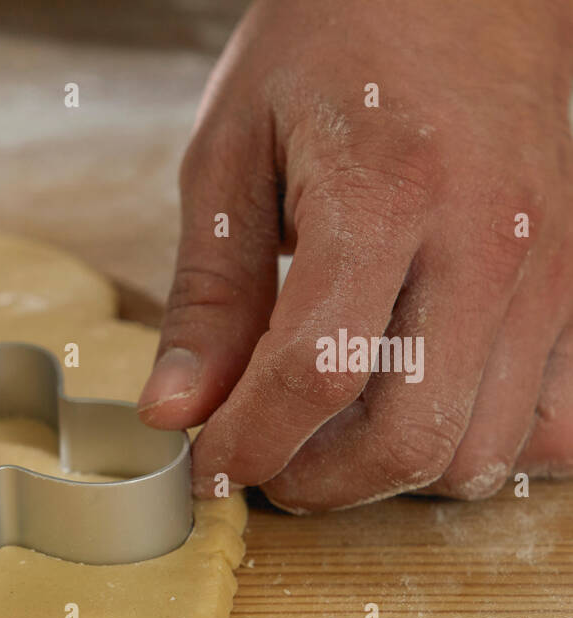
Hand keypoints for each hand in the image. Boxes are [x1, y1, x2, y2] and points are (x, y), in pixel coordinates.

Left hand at [138, 0, 572, 509]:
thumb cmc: (335, 40)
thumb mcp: (234, 151)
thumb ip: (208, 294)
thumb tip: (175, 412)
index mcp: (389, 195)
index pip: (316, 375)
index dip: (248, 444)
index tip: (207, 464)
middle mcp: (491, 241)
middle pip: (412, 436)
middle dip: (318, 481)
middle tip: (263, 460)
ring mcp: (552, 267)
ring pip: (486, 448)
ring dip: (393, 474)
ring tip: (330, 438)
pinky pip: (555, 417)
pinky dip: (481, 444)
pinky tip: (419, 410)